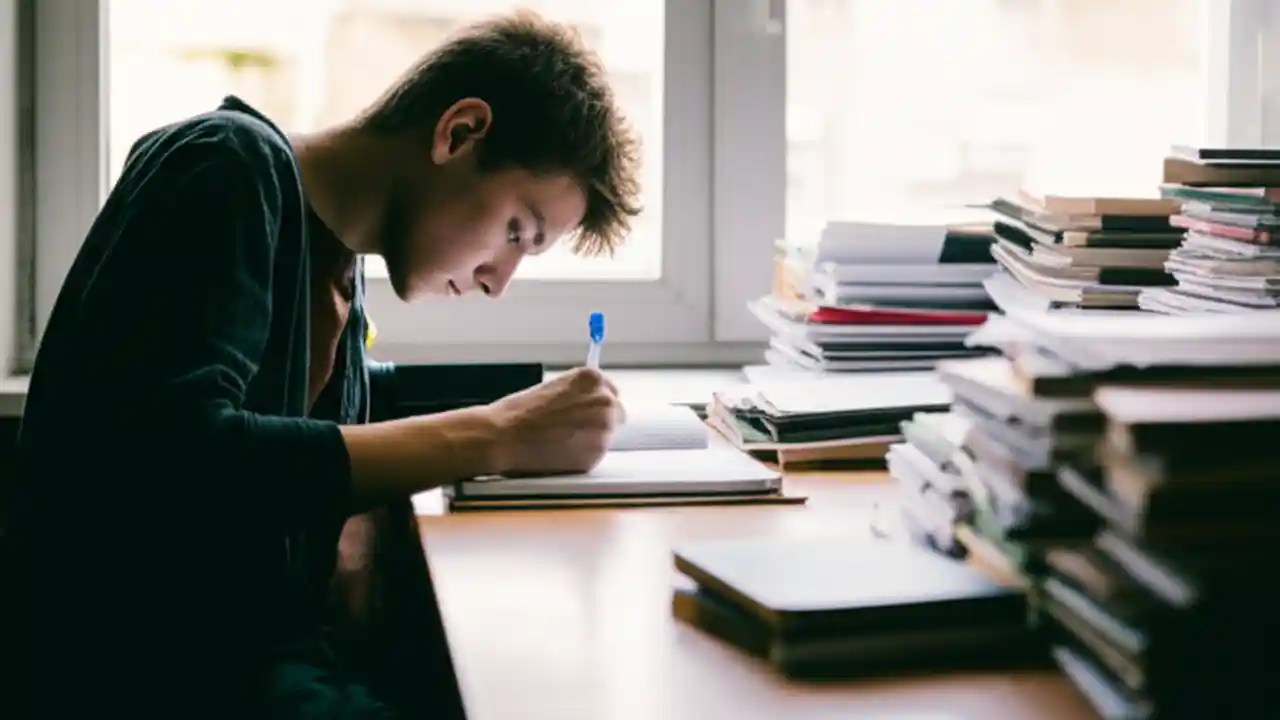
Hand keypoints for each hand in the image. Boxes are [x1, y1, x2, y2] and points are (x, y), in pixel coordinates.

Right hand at [486, 367, 623, 474]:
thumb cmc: (520, 412)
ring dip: (589, 439)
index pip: (610, 391)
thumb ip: (579, 393)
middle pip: (613, 413)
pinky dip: (581, 456)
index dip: (595, 403)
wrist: (503, 437)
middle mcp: (604, 401)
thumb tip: (591, 403)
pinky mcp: (595, 455)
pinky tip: (558, 452)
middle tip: (570, 428)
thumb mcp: (554, 388)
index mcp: (592, 379)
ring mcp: (602, 429)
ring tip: (558, 440)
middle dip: (596, 421)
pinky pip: (594, 455)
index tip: (586, 410)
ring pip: (604, 436)